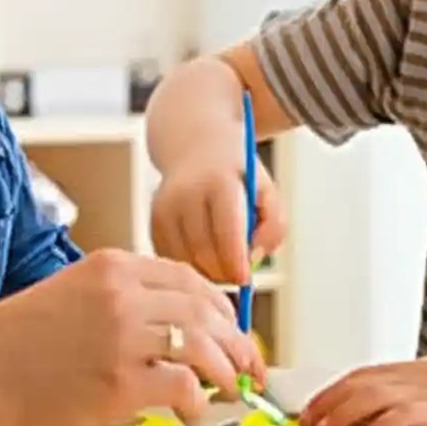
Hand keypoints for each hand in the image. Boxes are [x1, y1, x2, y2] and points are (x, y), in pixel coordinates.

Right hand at [0, 249, 265, 425]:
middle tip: (246, 362)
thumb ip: (120, 297)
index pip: (188, 277)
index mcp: (111, 266)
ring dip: (225, 370)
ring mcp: (122, 336)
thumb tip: (170, 321)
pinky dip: (197, 401)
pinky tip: (191, 409)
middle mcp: (121, 294)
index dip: (220, 306)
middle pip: (205, 310)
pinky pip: (183, 387)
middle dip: (236, 341)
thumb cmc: (15, 340)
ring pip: (203, 345)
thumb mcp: (72, 292)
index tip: (230, 326)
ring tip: (228, 387)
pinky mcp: (120, 381)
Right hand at [150, 135, 286, 283]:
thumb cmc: (236, 174)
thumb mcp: (266, 189)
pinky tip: (203, 257)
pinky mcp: (153, 219)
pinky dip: (188, 264)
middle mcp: (186, 193)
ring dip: (205, 272)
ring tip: (222, 267)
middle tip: (237, 278)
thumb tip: (254, 259)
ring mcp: (165, 206)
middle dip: (223, 272)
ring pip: (184, 258)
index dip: (237, 263)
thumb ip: (273, 226)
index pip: (227, 233)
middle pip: (203, 251)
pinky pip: (169, 256)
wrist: (195, 145)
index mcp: (219, 182)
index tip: (246, 279)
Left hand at [299, 350, 426, 425]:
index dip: (328, 392)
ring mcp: (424, 391)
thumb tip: (383, 413)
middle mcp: (409, 377)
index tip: (309, 409)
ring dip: (342, 413)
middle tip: (305, 423)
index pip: (356, 377)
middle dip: (325, 404)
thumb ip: (409, 395)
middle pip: (355, 385)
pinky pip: (402, 415)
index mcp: (406, 371)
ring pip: (369, 396)